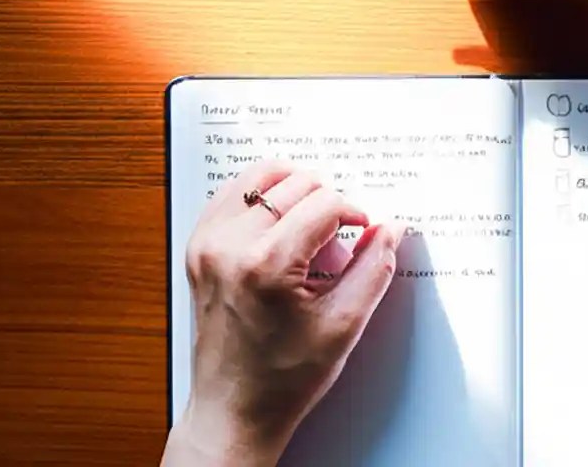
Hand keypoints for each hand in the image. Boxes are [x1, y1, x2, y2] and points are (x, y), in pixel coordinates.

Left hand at [161, 163, 403, 466]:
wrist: (233, 410)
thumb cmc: (282, 379)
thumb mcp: (343, 326)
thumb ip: (373, 269)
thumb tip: (391, 229)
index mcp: (266, 265)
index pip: (325, 202)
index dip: (354, 213)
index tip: (363, 232)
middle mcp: (229, 246)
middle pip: (295, 183)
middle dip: (325, 203)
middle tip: (334, 243)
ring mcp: (207, 244)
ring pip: (260, 176)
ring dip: (293, 191)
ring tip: (308, 228)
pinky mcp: (197, 247)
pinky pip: (231, 193)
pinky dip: (260, 197)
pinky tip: (279, 225)